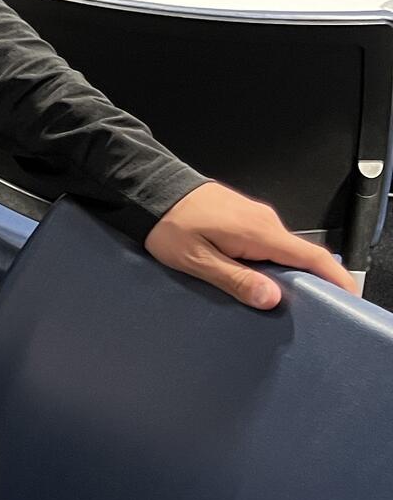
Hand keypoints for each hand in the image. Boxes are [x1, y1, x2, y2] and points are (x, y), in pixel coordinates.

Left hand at [144, 181, 358, 308]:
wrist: (149, 187)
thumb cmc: (168, 224)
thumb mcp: (196, 260)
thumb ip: (236, 279)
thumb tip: (272, 298)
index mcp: (259, 232)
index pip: (312, 256)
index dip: (335, 279)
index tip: (349, 299)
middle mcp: (265, 221)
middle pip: (299, 257)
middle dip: (308, 283)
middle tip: (305, 312)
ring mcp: (255, 216)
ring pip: (281, 251)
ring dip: (283, 273)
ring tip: (276, 301)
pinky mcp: (243, 216)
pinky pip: (266, 242)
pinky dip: (268, 261)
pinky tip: (254, 277)